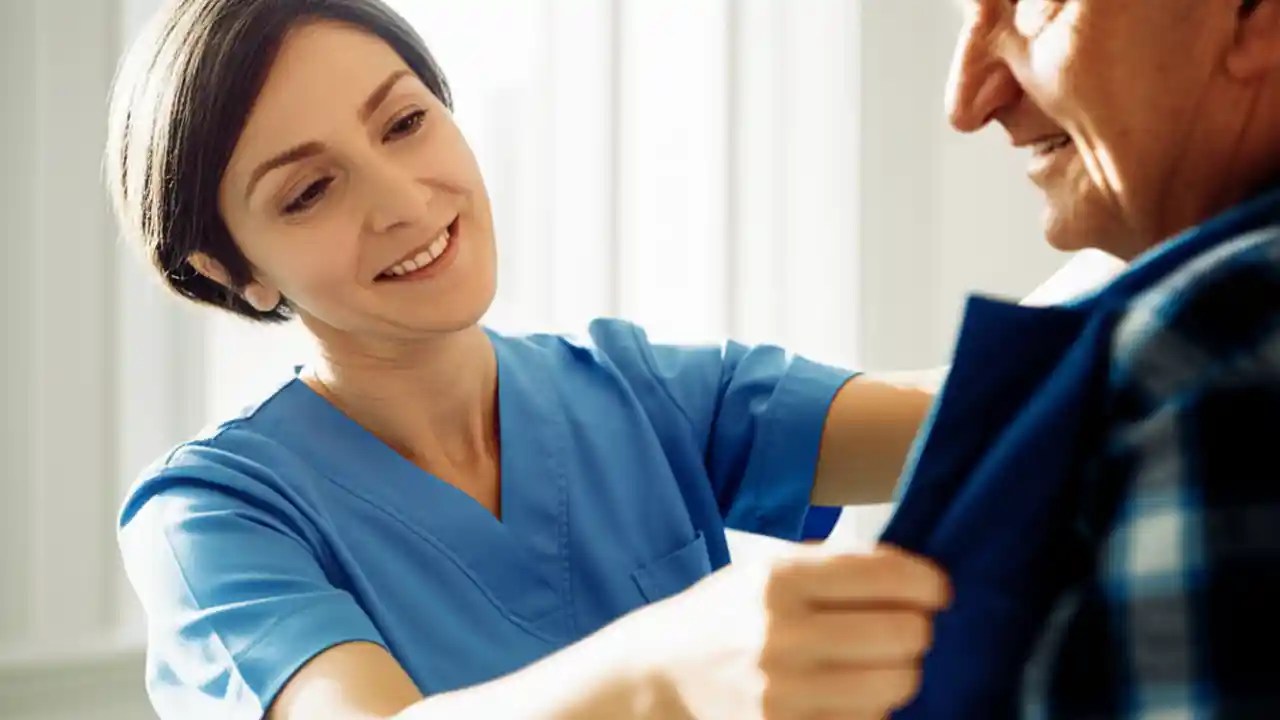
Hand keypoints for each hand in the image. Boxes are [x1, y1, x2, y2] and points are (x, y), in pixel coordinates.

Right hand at [634, 544, 949, 719]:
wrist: (661, 673)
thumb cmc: (725, 614)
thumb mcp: (766, 569)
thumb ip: (836, 566)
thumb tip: (915, 578)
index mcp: (778, 579)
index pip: (888, 577)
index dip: (929, 585)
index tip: (935, 592)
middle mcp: (781, 634)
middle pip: (903, 635)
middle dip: (917, 630)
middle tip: (907, 628)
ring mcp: (782, 692)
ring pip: (895, 686)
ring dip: (899, 672)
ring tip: (877, 663)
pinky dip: (872, 708)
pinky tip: (851, 693)